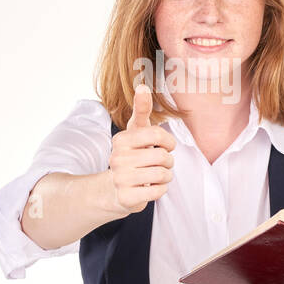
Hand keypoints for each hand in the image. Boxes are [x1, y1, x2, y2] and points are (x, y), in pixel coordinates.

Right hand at [108, 83, 176, 214]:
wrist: (114, 189)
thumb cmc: (132, 155)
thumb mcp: (136, 131)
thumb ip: (141, 109)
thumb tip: (142, 85)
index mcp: (121, 140)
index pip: (156, 135)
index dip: (168, 142)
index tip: (166, 146)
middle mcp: (117, 158)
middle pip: (162, 157)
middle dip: (169, 161)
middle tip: (161, 164)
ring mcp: (120, 179)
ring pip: (162, 175)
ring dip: (166, 176)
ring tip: (156, 175)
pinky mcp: (126, 197)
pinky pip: (158, 191)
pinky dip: (161, 189)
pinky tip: (151, 187)